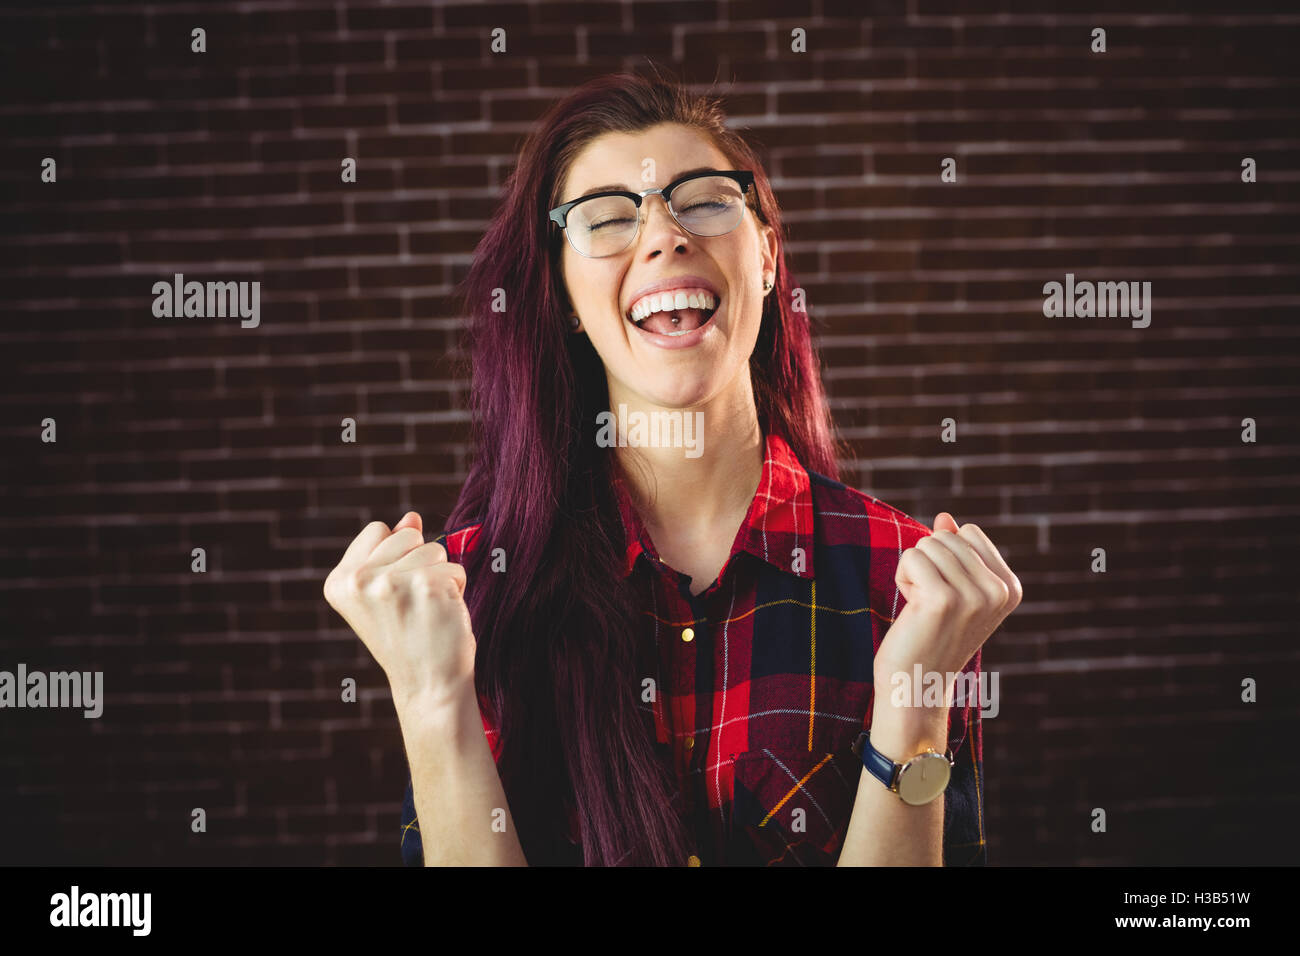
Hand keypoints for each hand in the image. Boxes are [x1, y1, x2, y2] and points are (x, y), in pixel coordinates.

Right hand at [322, 511, 475, 708]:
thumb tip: (411, 517)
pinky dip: (456, 588)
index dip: (396, 557)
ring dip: (440, 577)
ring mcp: (391, 582)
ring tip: (427, 611)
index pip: (378, 530)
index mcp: (338, 581)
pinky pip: (455, 567)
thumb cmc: (409, 636)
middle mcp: (358, 580)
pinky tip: (442, 615)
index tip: (392, 596)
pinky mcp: (426, 586)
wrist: (428, 684)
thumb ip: (393, 552)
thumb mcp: (387, 591)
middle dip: (419, 563)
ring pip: (434, 549)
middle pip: (408, 535)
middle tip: (412, 606)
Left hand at [874, 513, 1021, 699]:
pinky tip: (912, 609)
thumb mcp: (953, 590)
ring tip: (922, 607)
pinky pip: (911, 558)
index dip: (947, 557)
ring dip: (914, 572)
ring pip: (927, 544)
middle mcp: (998, 591)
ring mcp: (973, 596)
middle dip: (928, 563)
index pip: (970, 533)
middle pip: (947, 537)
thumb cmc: (931, 636)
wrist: (916, 686)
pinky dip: (902, 578)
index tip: (947, 593)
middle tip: (930, 603)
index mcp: (1009, 588)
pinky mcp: (943, 600)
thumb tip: (945, 517)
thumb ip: (954, 552)